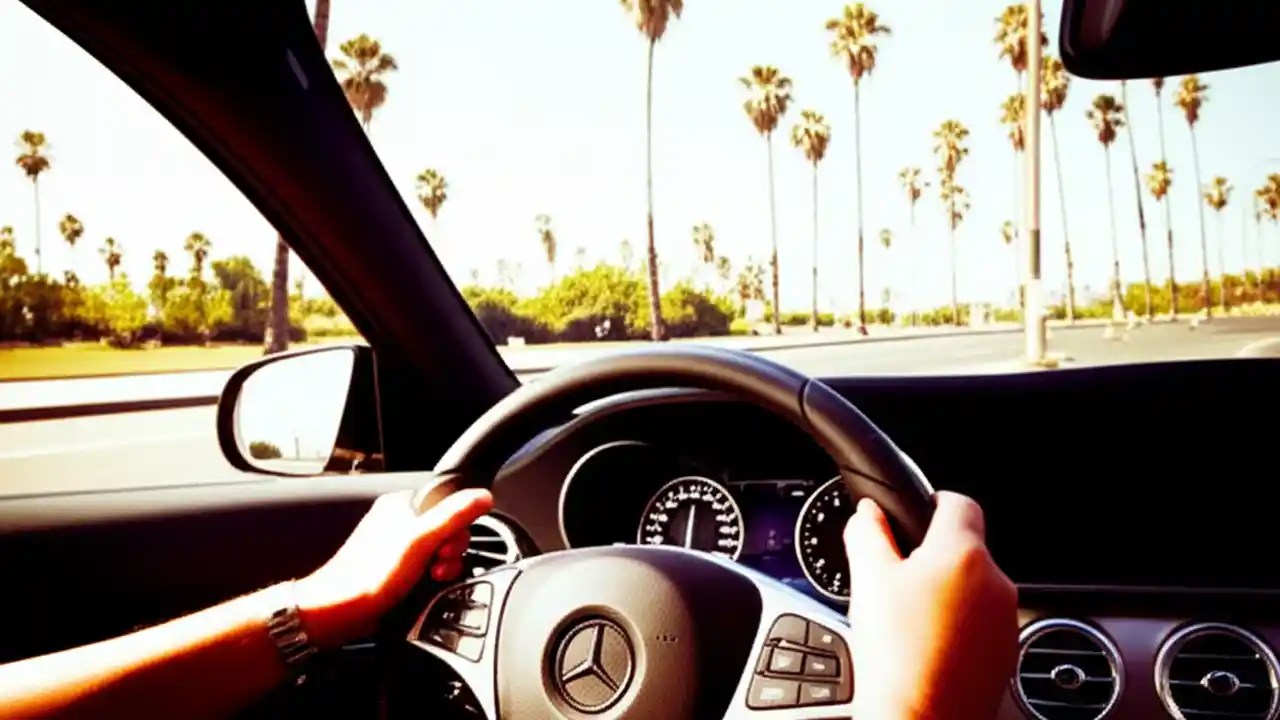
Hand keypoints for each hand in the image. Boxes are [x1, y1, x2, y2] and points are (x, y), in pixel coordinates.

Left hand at [295, 487, 492, 647]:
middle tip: (437, 564)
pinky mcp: (397, 570)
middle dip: (450, 551)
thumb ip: (453, 516)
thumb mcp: (420, 540)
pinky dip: (431, 579)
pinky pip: (427, 569)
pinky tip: (424, 588)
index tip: (448, 545)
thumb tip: (483, 496)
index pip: (449, 504)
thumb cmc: (370, 575)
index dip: (458, 526)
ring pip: (439, 551)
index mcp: (402, 504)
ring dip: (443, 567)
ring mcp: (398, 547)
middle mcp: (399, 522)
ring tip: (430, 579)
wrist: (340, 611)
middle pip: (447, 529)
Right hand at [844, 491, 1017, 719]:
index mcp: (963, 553)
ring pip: (972, 588)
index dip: (930, 504)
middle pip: (963, 548)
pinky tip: (928, 646)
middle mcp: (995, 582)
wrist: (920, 719)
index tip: (911, 521)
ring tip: (910, 622)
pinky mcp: (1006, 651)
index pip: (958, 502)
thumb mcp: (867, 579)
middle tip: (897, 583)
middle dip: (931, 558)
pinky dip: (958, 627)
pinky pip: (981, 623)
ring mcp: (1005, 620)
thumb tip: (869, 514)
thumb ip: (867, 533)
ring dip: (946, 595)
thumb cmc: (897, 655)